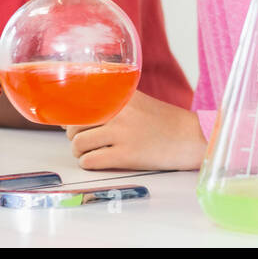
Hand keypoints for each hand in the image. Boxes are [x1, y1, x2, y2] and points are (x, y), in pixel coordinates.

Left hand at [65, 91, 206, 170]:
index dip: (70, 113)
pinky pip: (90, 161)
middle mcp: (119, 112)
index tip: (68, 119)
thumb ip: (113, 100)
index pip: (80, 101)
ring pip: (78, 144)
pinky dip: (87, 163)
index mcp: (121, 95)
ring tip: (88, 151)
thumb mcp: (138, 100)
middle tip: (83, 138)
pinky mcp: (125, 156)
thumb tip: (76, 110)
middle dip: (74, 134)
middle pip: (75, 124)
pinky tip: (97, 161)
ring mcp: (122, 134)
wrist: (189, 138)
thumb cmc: (163, 121)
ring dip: (79, 150)